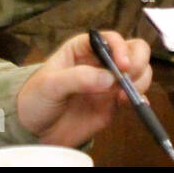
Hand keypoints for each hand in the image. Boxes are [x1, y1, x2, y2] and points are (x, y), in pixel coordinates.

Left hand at [16, 31, 151, 147]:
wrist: (32, 133)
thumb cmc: (36, 99)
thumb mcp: (50, 85)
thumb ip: (79, 78)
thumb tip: (110, 79)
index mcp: (84, 48)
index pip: (111, 39)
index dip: (121, 48)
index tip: (122, 66)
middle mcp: (102, 62)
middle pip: (134, 50)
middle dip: (137, 62)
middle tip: (129, 78)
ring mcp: (110, 83)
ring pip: (140, 71)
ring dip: (140, 81)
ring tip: (124, 97)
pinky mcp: (114, 103)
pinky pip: (136, 96)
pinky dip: (141, 98)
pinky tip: (136, 105)